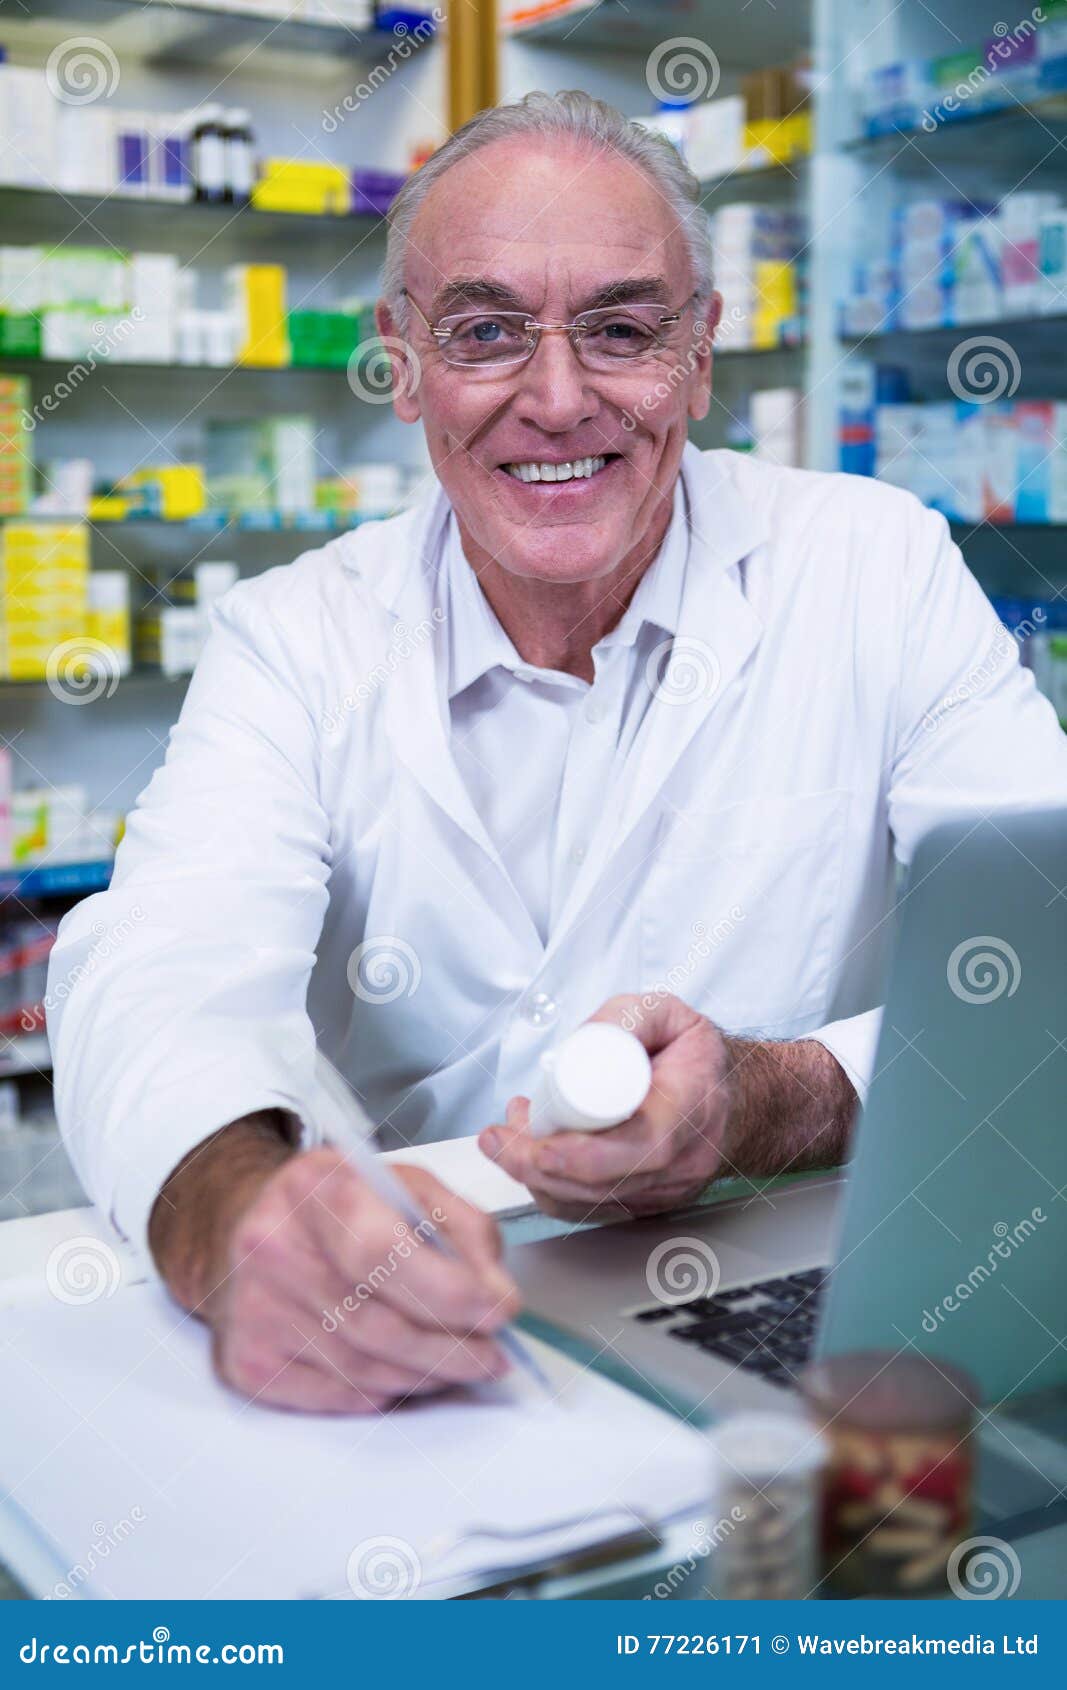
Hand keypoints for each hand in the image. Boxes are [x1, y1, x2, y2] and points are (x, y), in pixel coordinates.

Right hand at [151, 1122, 519, 1413]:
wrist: (246, 1228)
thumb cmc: (339, 1206)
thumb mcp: (407, 1186)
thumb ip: (464, 1230)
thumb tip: (497, 1297)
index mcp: (317, 1189)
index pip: (381, 1253)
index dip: (448, 1291)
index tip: (499, 1311)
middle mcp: (273, 1248)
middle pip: (376, 1324)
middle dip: (451, 1349)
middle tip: (492, 1355)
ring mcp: (256, 1310)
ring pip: (363, 1369)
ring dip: (425, 1375)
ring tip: (459, 1362)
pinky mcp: (248, 1362)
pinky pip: (337, 1397)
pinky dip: (385, 1392)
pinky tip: (407, 1372)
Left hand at [479, 995, 734, 1220]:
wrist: (738, 1101)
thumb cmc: (699, 1058)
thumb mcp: (668, 1014)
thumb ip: (626, 1019)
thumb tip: (580, 1045)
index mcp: (688, 1111)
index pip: (636, 1149)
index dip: (580, 1154)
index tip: (537, 1143)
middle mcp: (679, 1165)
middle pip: (598, 1185)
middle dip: (534, 1165)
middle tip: (496, 1136)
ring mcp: (662, 1193)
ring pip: (585, 1203)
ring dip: (534, 1175)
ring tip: (508, 1135)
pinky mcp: (644, 1206)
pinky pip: (588, 1209)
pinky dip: (550, 1187)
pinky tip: (531, 1154)